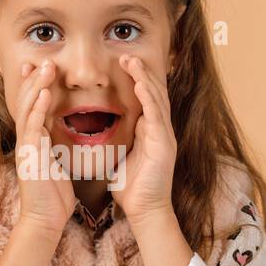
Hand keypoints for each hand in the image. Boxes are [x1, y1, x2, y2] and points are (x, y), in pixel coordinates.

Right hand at [13, 60, 75, 235]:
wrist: (45, 219)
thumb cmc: (53, 195)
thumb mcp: (56, 164)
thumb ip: (56, 146)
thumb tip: (62, 134)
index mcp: (34, 141)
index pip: (32, 107)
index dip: (35, 87)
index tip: (41, 67)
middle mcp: (26, 140)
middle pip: (25, 102)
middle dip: (33, 80)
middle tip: (42, 60)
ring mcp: (25, 146)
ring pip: (27, 110)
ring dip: (36, 87)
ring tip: (45, 68)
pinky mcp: (28, 155)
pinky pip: (32, 128)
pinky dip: (37, 109)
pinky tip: (43, 95)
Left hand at [112, 53, 176, 223]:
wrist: (144, 210)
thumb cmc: (131, 188)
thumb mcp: (120, 156)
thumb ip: (117, 139)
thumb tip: (100, 129)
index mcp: (150, 131)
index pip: (145, 98)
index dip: (135, 79)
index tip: (121, 63)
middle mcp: (160, 129)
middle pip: (153, 92)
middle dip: (141, 72)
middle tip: (125, 54)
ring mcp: (165, 135)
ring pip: (157, 98)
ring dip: (144, 78)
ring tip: (132, 61)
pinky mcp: (164, 144)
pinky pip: (157, 115)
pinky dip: (149, 98)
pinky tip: (140, 85)